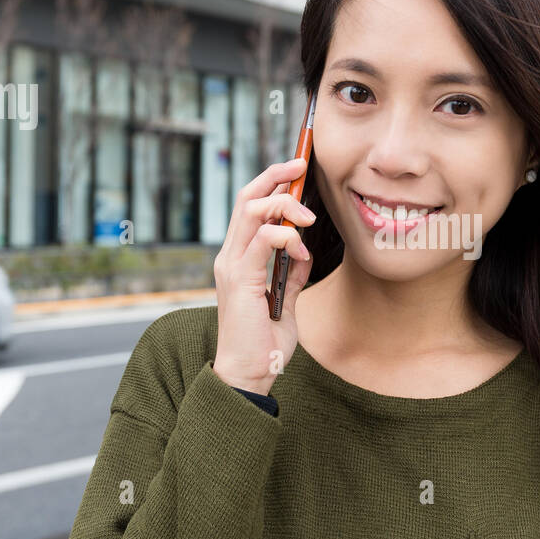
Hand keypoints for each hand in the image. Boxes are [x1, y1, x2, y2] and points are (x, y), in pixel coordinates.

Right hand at [211, 157, 315, 393]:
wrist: (250, 374)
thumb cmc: (265, 343)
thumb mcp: (286, 300)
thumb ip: (291, 273)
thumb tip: (303, 251)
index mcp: (239, 259)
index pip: (250, 206)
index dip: (271, 182)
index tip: (297, 170)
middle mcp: (231, 256)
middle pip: (248, 197)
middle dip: (275, 175)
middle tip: (301, 164)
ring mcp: (232, 266)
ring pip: (253, 210)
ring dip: (285, 204)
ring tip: (308, 218)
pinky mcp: (241, 279)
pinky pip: (263, 239)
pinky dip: (287, 236)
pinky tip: (301, 250)